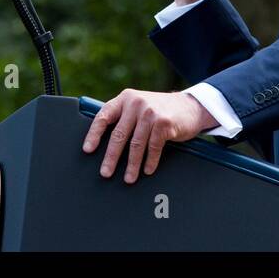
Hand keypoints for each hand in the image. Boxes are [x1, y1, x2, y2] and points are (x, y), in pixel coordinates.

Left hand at [80, 89, 218, 182]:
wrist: (190, 106)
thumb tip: (103, 142)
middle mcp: (136, 102)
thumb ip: (123, 117)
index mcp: (125, 98)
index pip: (104, 116)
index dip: (94, 134)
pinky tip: (147, 170)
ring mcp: (150, 112)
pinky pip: (153, 147)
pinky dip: (149, 162)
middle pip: (119, 134)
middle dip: (111, 157)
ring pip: (136, 144)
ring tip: (128, 178)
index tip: (88, 150)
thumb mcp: (139, 106)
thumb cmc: (160, 110)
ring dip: (132, 165)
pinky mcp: (164, 122)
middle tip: (105, 173)